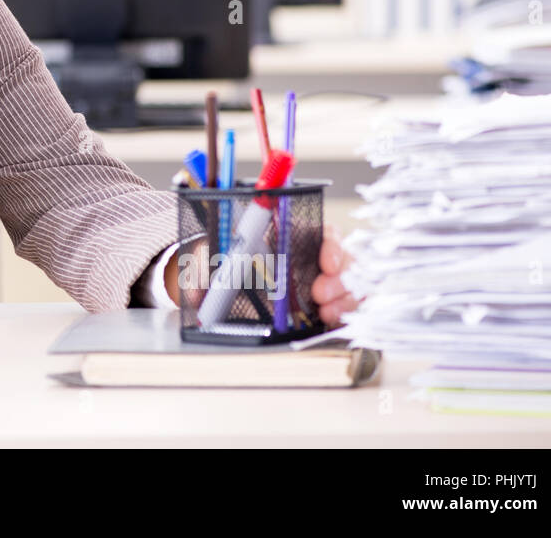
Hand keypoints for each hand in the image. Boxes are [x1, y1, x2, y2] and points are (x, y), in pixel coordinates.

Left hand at [166, 227, 359, 328]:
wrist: (225, 289)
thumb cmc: (223, 267)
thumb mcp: (213, 263)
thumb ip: (207, 272)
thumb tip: (197, 292)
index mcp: (288, 236)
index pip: (322, 230)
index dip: (331, 244)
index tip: (326, 262)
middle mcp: (311, 255)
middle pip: (344, 257)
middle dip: (338, 277)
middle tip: (319, 294)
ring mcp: (324, 278)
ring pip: (353, 282)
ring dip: (345, 297)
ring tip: (325, 312)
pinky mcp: (329, 301)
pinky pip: (353, 303)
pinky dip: (347, 311)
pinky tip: (331, 319)